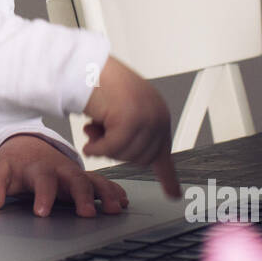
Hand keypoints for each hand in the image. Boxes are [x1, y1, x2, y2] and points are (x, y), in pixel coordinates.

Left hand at [0, 133, 129, 216]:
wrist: (27, 146)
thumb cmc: (16, 163)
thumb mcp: (0, 172)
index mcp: (39, 168)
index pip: (42, 181)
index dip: (43, 196)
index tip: (42, 212)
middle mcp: (60, 168)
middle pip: (74, 179)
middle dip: (82, 196)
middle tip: (86, 214)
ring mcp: (74, 172)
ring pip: (93, 180)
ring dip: (105, 194)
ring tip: (114, 209)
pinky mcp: (84, 178)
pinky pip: (103, 182)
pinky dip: (114, 191)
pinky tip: (123, 202)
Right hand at [82, 56, 179, 197]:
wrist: (87, 65)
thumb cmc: (99, 86)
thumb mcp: (121, 113)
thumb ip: (130, 134)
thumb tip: (136, 158)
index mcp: (158, 116)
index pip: (164, 153)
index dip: (168, 178)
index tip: (174, 195)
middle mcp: (158, 117)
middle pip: (140, 159)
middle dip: (117, 152)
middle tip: (101, 134)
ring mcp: (147, 118)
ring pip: (125, 155)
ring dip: (104, 147)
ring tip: (94, 128)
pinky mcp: (132, 120)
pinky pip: (112, 148)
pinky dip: (97, 147)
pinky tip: (88, 137)